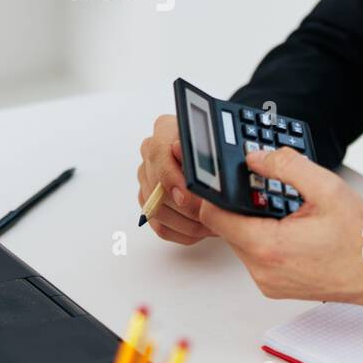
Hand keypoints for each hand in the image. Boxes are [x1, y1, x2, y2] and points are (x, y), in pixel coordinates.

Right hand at [136, 114, 216, 244]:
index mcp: (164, 130)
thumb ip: (202, 151)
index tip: (185, 196)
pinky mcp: (149, 201)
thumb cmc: (215, 146)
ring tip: (212, 225)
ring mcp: (147, 178)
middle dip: (187, 207)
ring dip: (187, 223)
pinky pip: (160, 225)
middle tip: (210, 215)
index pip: (158, 154)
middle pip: (157, 187)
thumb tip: (188, 162)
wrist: (213, 155)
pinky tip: (200, 230)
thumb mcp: (214, 142)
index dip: (171, 178)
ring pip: (157, 210)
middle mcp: (151, 153)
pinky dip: (182, 232)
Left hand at [195, 147, 362, 313]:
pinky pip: (256, 255)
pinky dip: (265, 237)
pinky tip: (289, 225)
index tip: (219, 175)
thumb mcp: (326, 188)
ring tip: (284, 208)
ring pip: (241, 241)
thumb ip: (287, 166)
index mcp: (269, 247)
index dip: (212, 193)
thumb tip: (256, 157)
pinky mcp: (275, 285)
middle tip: (262, 186)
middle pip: (226, 228)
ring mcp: (268, 281)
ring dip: (253, 220)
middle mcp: (263, 270)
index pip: (213, 216)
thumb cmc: (362, 240)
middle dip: (239, 204)